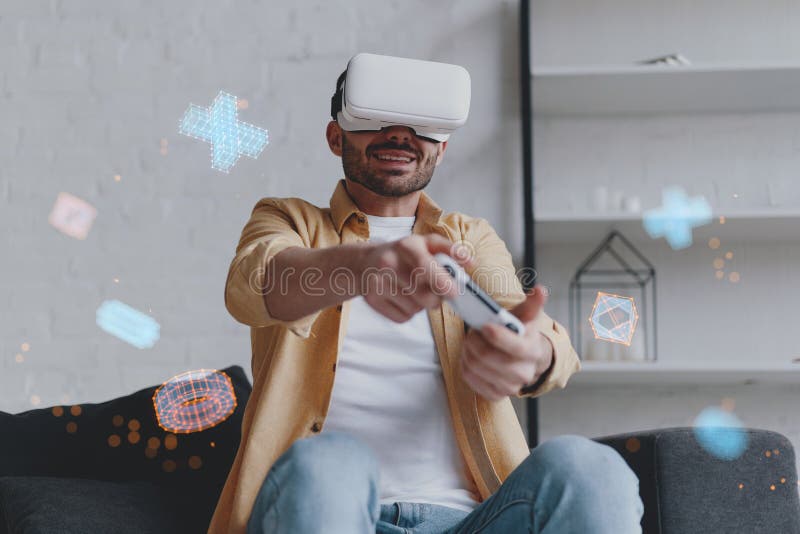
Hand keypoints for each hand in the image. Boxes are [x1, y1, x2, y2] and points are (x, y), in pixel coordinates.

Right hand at [360, 234, 470, 322]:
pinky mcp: (372, 300)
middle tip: (434, 290)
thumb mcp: (426, 243)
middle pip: (424, 296)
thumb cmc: (404, 253)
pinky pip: (403, 317)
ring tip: (413, 289)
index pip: (425, 266)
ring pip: (415, 309)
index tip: (454, 292)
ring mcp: (378, 283)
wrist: (366, 262)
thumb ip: (450, 250)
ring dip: (421, 304)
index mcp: (406, 246)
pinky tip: (402, 297)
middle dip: (436, 298)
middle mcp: (389, 263)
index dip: (442, 282)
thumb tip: (470, 261)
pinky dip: (408, 312)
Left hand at [460, 285, 553, 400]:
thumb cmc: (519, 332)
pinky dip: (464, 364)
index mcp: (533, 351)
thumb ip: (532, 303)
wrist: (521, 357)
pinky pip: (469, 378)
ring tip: (471, 342)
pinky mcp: (495, 394)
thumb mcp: (525, 316)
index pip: (515, 347)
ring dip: (467, 351)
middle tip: (473, 332)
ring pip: (476, 367)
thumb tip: (540, 290)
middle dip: (475, 342)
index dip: (498, 337)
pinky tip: (470, 356)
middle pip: (489, 358)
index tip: (486, 326)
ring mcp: (510, 386)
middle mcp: (524, 373)